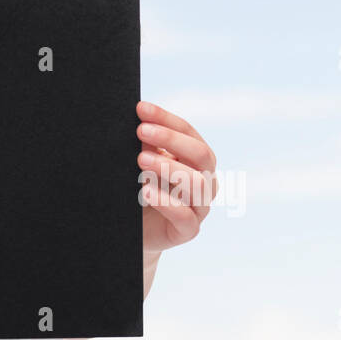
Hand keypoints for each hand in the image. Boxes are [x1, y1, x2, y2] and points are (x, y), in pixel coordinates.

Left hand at [136, 100, 216, 255]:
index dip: (166, 119)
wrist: (134, 229)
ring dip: (168, 168)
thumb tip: (139, 119)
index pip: (188, 132)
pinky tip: (146, 191)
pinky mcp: (189, 230)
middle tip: (140, 131)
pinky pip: (185, 216)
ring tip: (140, 160)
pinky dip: (166, 202)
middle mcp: (206, 181)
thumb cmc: (141, 188)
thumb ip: (146, 144)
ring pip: (197, 184)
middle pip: (201, 154)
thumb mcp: (143, 163)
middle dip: (170, 139)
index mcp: (197, 159)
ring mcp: (200, 207)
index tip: (141, 109)